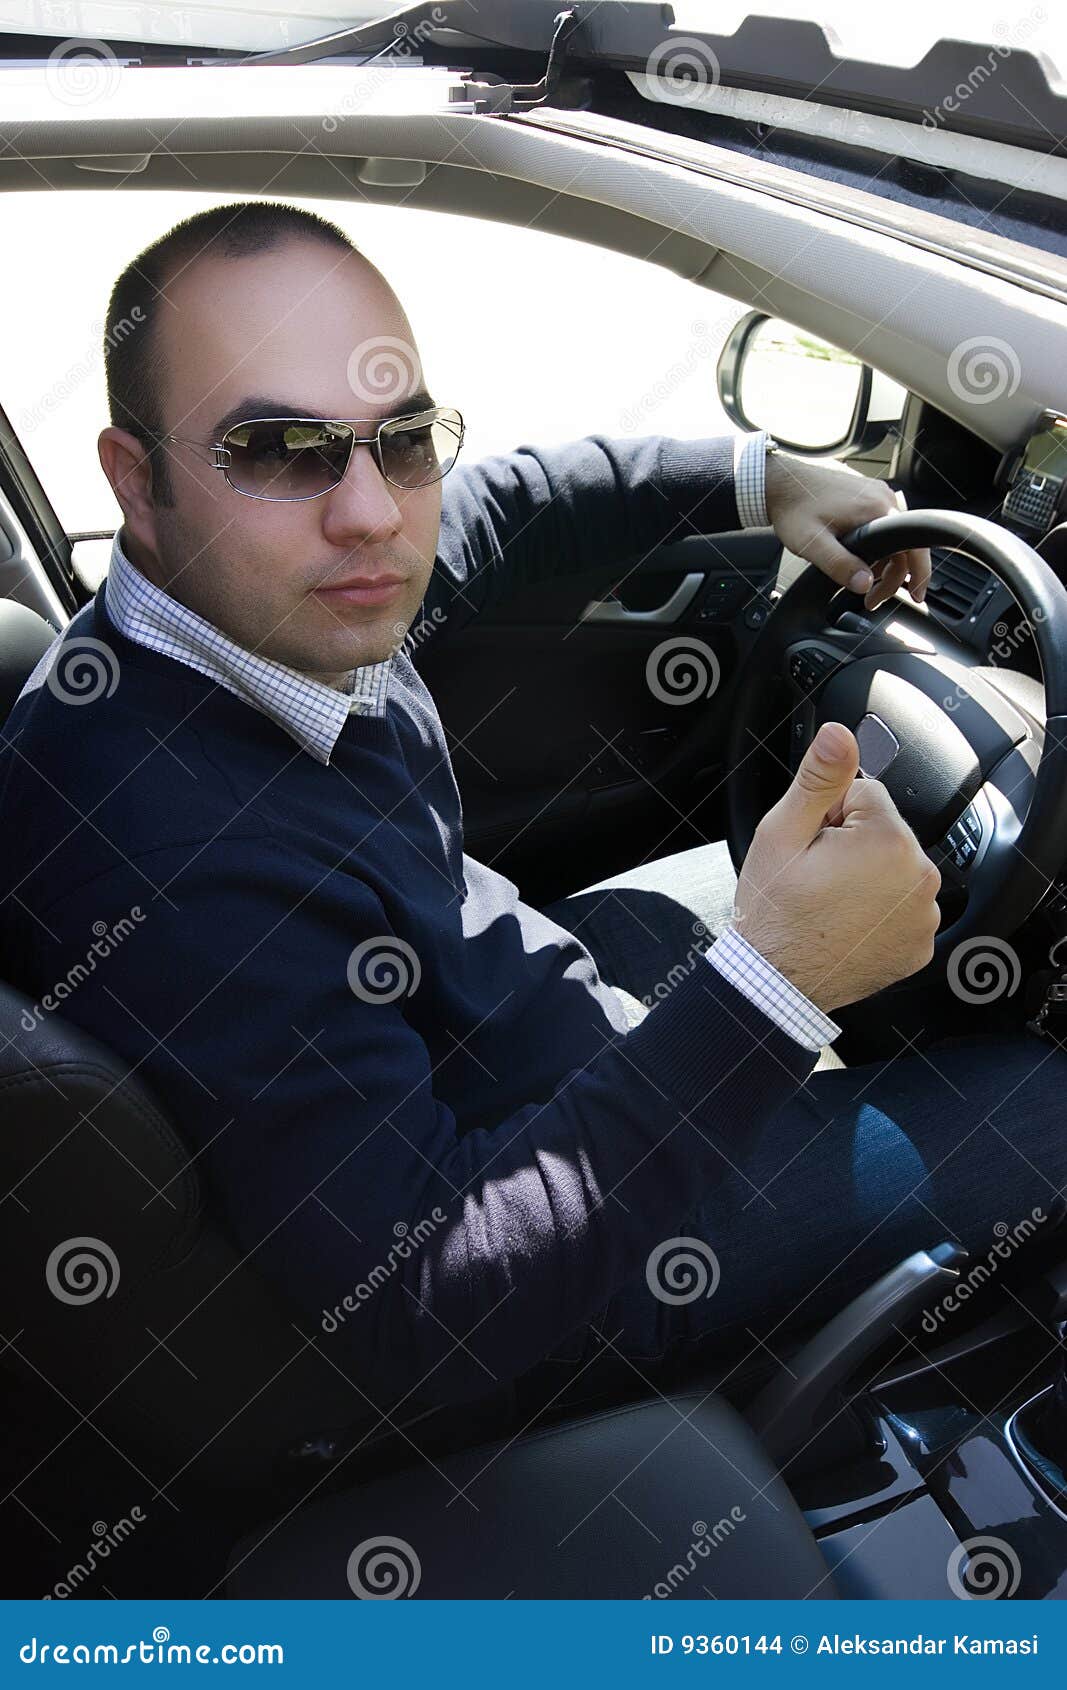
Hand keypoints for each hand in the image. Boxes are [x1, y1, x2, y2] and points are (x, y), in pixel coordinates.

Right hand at [732, 721, 940, 1013]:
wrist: (775, 982)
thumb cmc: (774, 913)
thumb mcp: (782, 835)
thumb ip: (818, 778)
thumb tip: (840, 733)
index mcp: (888, 841)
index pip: (864, 793)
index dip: (828, 816)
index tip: (811, 847)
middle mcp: (919, 877)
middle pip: (883, 830)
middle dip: (851, 844)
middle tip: (816, 877)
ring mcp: (924, 915)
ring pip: (893, 868)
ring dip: (867, 877)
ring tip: (829, 904)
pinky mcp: (921, 943)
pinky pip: (902, 907)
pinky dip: (878, 912)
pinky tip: (847, 925)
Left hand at [765, 450, 930, 611]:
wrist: (780, 483)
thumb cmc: (793, 508)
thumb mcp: (812, 544)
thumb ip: (840, 564)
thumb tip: (864, 584)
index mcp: (876, 509)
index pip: (913, 546)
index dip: (919, 575)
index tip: (917, 597)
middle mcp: (883, 498)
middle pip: (904, 545)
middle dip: (893, 578)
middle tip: (873, 600)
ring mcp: (876, 494)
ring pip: (893, 537)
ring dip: (884, 563)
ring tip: (863, 584)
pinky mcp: (867, 495)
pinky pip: (883, 526)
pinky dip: (878, 547)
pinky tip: (860, 561)